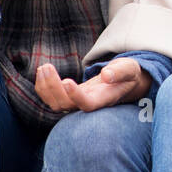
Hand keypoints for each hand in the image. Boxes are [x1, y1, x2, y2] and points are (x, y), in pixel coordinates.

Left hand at [34, 58, 151, 112]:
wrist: (124, 83)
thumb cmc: (128, 75)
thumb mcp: (129, 69)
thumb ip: (120, 72)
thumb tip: (106, 75)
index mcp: (105, 99)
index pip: (88, 104)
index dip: (76, 96)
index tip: (66, 81)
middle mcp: (89, 104)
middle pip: (65, 105)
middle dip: (53, 87)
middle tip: (46, 66)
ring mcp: (78, 102)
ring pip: (56, 104)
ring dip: (45, 88)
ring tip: (43, 68)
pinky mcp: (71, 98)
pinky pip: (52, 99)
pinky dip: (43, 87)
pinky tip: (42, 72)